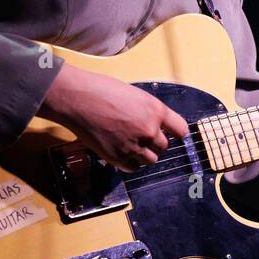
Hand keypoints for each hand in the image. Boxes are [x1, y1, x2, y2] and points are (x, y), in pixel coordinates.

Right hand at [36, 63, 190, 171]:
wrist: (77, 99)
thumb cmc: (102, 90)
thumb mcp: (134, 95)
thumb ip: (148, 111)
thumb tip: (156, 123)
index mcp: (155, 110)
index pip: (181, 130)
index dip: (175, 132)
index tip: (171, 133)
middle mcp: (149, 129)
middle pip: (164, 146)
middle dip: (155, 142)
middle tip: (141, 136)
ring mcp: (134, 145)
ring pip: (151, 159)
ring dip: (144, 154)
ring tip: (131, 144)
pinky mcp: (118, 157)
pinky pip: (133, 167)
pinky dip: (130, 162)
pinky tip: (123, 152)